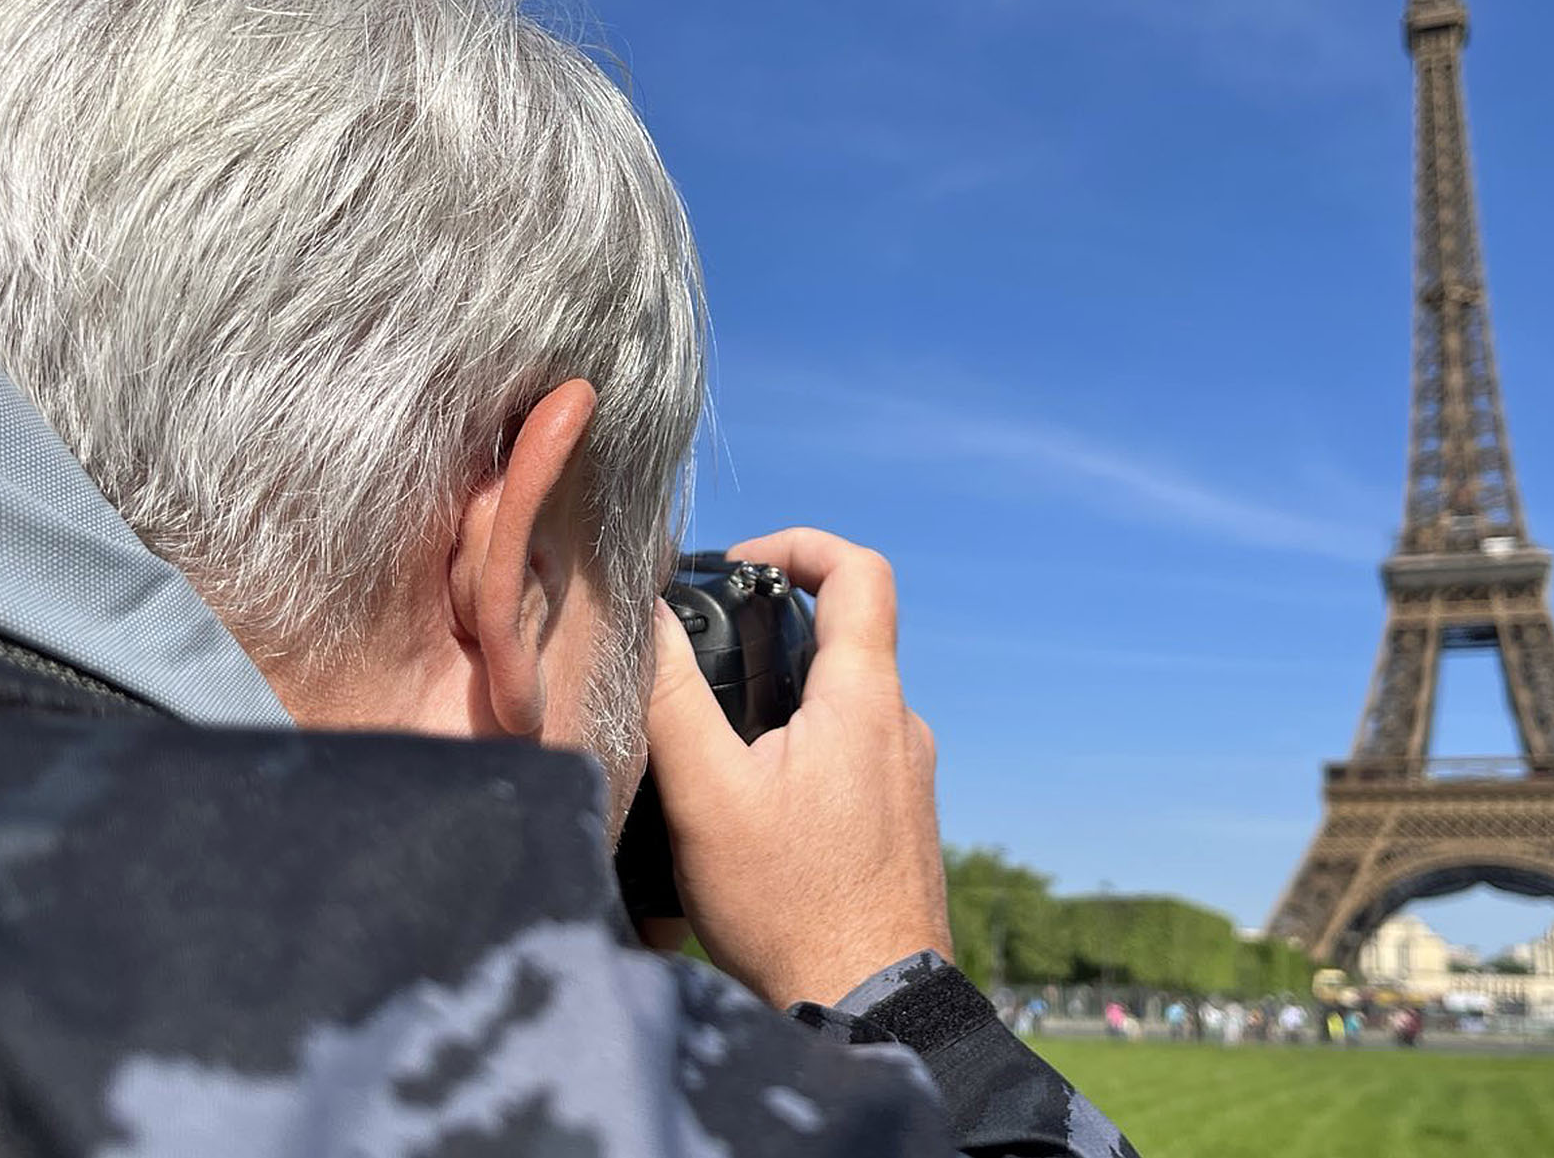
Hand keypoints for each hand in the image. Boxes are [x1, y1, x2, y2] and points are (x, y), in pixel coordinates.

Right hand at [645, 527, 951, 1007]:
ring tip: (714, 756)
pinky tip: (752, 811)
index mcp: (865, 699)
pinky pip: (852, 756)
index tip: (739, 565)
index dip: (799, 545)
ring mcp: (908, 778)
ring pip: (843, 704)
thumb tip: (645, 613)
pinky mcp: (902, 823)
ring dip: (781, 706)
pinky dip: (802, 755)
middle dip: (768, 638)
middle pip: (842, 638)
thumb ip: (673, 696)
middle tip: (701, 671)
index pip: (859, 571)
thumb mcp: (707, 795)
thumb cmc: (790, 907)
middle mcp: (900, 727)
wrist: (869, 1008)